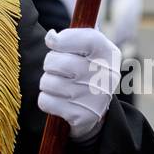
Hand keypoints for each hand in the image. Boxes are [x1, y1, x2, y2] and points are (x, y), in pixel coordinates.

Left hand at [37, 28, 121, 142]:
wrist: (95, 108)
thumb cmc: (87, 69)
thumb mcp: (89, 48)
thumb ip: (72, 36)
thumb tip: (51, 37)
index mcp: (108, 53)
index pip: (81, 38)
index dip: (61, 40)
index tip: (55, 43)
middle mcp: (104, 75)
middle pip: (56, 62)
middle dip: (50, 64)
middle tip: (58, 69)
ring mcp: (94, 98)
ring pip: (47, 82)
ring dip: (47, 83)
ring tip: (60, 85)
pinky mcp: (82, 116)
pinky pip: (45, 101)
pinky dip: (47, 100)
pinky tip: (60, 100)